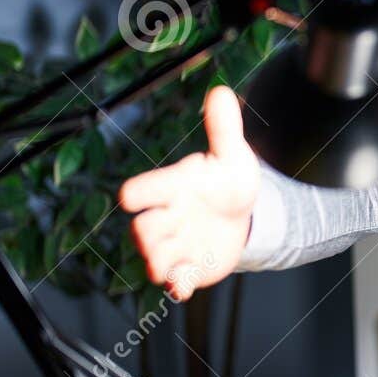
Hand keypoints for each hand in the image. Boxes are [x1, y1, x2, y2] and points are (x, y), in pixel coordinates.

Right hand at [119, 85, 259, 300]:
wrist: (244, 215)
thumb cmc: (229, 180)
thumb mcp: (233, 155)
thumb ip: (224, 128)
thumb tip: (222, 91)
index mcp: (170, 188)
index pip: (138, 191)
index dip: (136, 194)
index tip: (132, 197)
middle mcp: (164, 218)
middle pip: (141, 232)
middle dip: (156, 234)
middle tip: (184, 226)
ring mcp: (174, 246)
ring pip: (153, 261)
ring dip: (167, 260)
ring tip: (187, 254)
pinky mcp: (187, 269)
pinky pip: (174, 284)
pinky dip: (179, 285)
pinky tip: (188, 284)